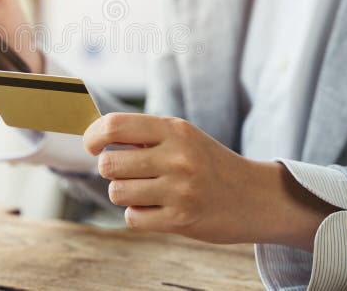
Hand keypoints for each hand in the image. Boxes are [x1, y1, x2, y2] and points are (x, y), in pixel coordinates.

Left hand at [83, 113, 335, 249]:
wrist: (254, 197)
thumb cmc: (208, 164)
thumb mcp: (183, 137)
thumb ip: (144, 135)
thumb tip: (94, 136)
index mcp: (175, 129)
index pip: (115, 126)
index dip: (93, 136)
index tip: (92, 145)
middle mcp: (177, 157)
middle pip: (109, 163)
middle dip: (110, 170)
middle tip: (126, 172)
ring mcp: (180, 189)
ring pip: (117, 192)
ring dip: (124, 194)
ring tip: (145, 191)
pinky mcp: (181, 219)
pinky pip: (133, 218)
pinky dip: (138, 215)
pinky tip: (157, 209)